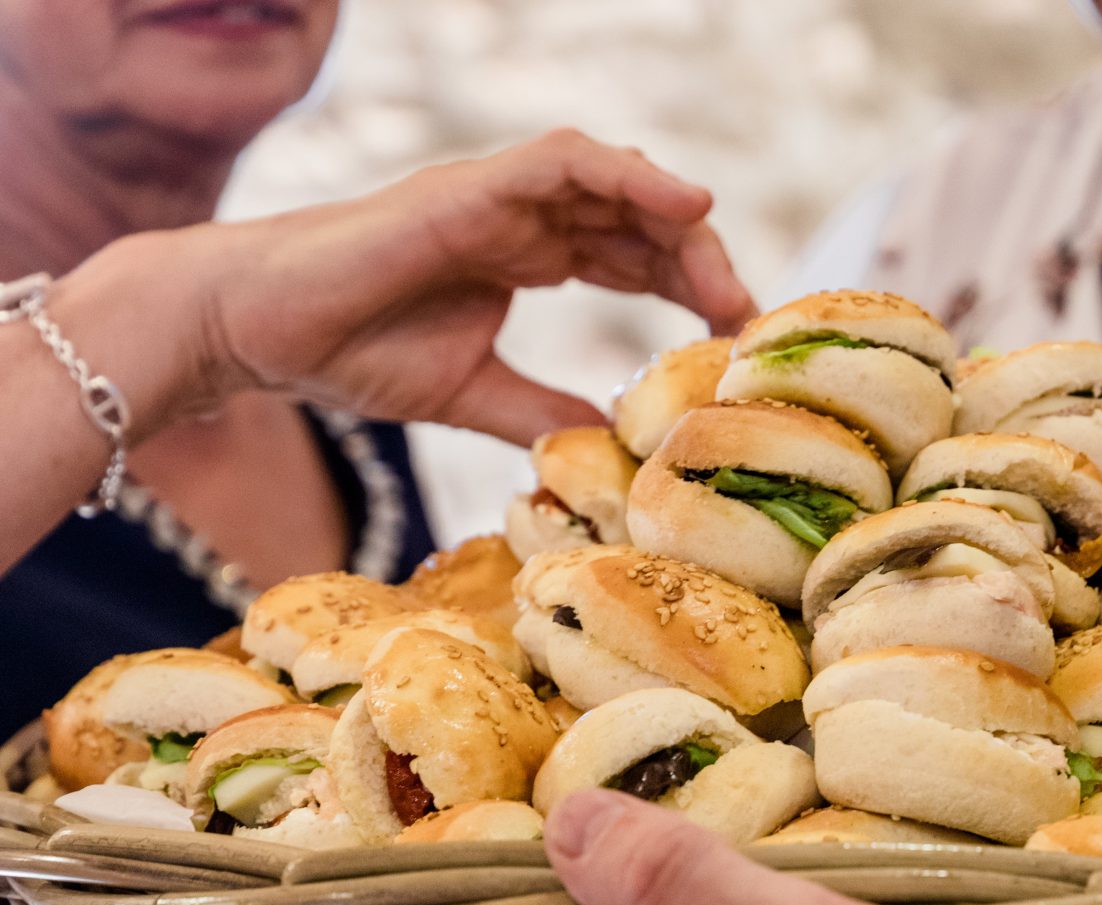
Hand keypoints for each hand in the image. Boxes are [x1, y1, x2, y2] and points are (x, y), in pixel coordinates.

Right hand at [65, 128, 756, 445]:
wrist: (261, 332)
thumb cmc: (350, 352)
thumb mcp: (471, 393)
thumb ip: (537, 410)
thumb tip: (603, 449)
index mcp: (525, 254)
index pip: (631, 257)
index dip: (690, 289)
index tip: (734, 338)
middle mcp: (522, 218)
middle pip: (638, 221)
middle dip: (700, 265)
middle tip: (746, 319)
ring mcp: (499, 197)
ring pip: (615, 185)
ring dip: (680, 225)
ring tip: (727, 280)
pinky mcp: (472, 188)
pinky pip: (568, 163)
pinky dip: (631, 176)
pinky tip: (686, 204)